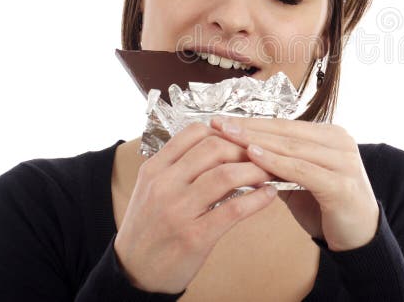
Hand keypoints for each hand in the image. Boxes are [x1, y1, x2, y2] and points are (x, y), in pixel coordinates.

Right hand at [113, 123, 278, 293]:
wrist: (133, 273)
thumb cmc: (149, 228)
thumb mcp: (152, 189)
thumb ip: (177, 167)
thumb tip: (218, 145)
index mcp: (154, 169)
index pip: (194, 132)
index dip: (225, 131)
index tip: (241, 138)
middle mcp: (164, 184)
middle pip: (214, 148)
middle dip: (245, 148)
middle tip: (263, 154)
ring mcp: (179, 210)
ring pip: (227, 174)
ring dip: (256, 170)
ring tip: (270, 172)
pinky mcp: (195, 236)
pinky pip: (234, 209)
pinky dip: (258, 199)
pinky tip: (269, 195)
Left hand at [210, 116, 379, 251]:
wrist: (361, 238)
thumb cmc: (328, 209)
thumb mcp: (301, 182)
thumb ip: (279, 167)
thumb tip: (244, 155)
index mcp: (330, 136)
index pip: (284, 125)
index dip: (253, 122)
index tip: (223, 121)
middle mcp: (339, 142)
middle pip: (285, 132)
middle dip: (249, 128)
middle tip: (218, 124)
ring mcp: (343, 161)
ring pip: (291, 147)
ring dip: (257, 141)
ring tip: (228, 136)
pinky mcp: (341, 184)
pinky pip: (302, 170)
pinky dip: (276, 162)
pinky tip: (253, 156)